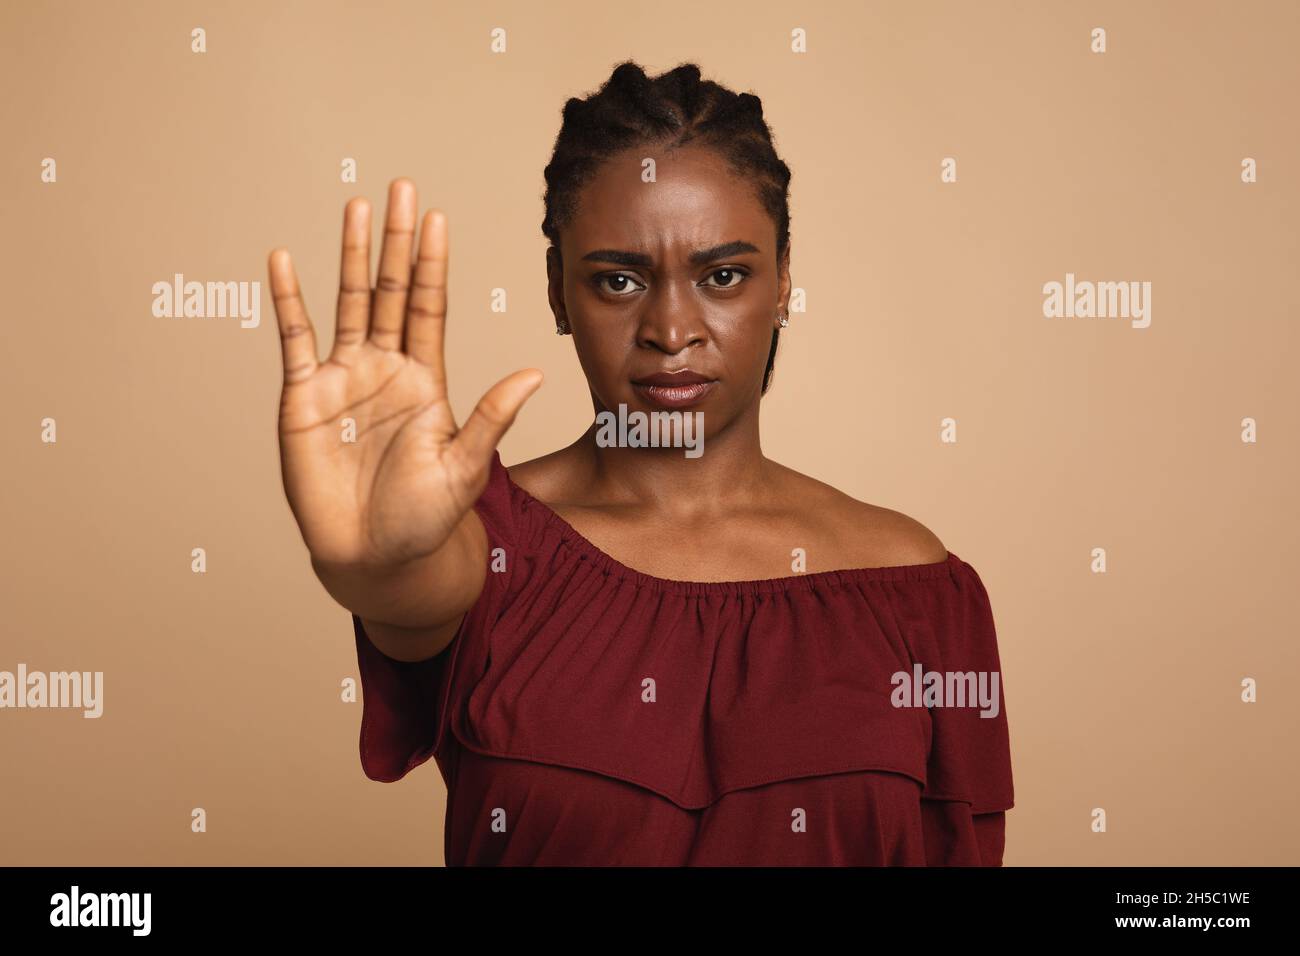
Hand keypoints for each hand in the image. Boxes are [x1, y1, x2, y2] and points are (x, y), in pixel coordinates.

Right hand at [267, 178, 542, 568]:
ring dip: (353, 256)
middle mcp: (386, 369)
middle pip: (392, 291)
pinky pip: (295, 340)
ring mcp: (344, 379)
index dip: (432, 264)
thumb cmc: (424, 519)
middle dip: (398, 241)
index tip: (437, 218)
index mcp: (426, 380)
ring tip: (358, 207)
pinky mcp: (304, 399)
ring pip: (349, 303)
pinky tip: (286, 260)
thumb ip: (492, 418)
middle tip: (403, 188)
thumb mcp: (465, 466)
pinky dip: (289, 301)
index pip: (430, 308)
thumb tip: (534, 374)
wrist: (375, 558)